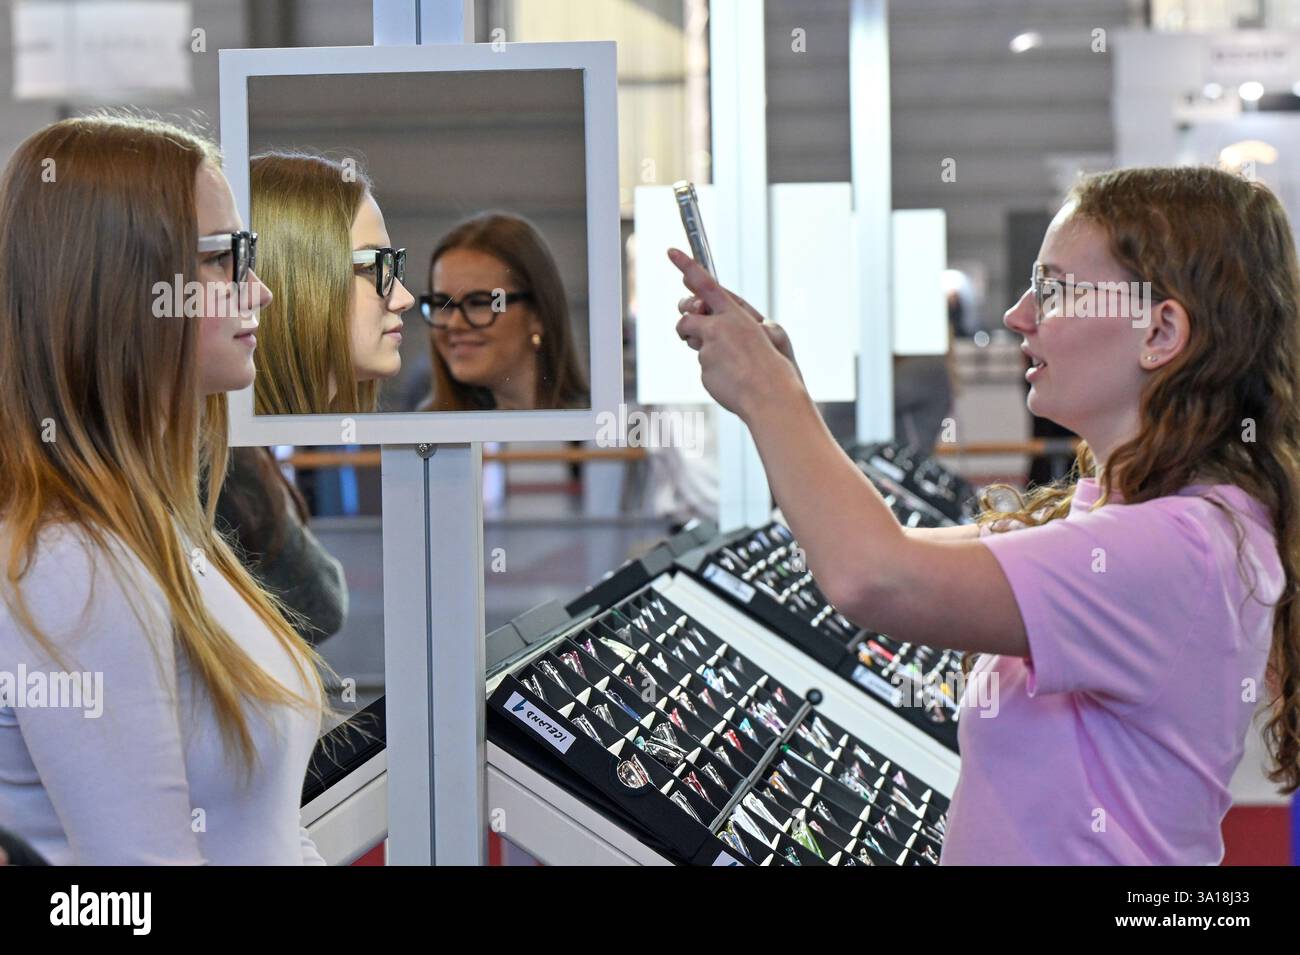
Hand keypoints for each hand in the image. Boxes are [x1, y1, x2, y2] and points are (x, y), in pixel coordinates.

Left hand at [670, 247, 803, 418]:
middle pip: (688, 311)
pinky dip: (715, 370)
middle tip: (692, 322)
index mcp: (737, 315)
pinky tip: (732, 378)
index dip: (687, 266)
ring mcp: (709, 349)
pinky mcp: (704, 369)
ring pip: (693, 340)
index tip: (671, 252)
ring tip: (729, 358)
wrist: (772, 396)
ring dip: (702, 343)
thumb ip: (738, 322)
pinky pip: (704, 364)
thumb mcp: (768, 334)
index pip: (707, 284)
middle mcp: (719, 328)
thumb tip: (711, 319)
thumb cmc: (774, 365)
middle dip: (687, 313)